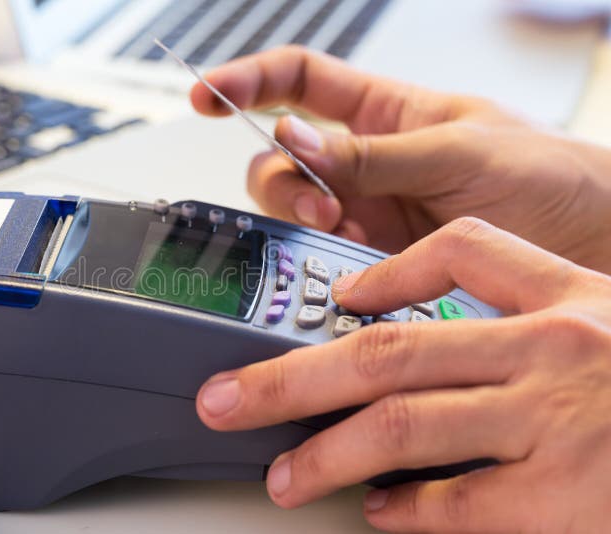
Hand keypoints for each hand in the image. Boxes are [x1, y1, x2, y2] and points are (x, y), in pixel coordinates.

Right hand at [190, 46, 610, 274]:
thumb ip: (375, 154)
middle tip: (316, 201)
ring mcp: (369, 215)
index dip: (250, 80)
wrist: (597, 248)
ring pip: (294, 214)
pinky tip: (337, 273)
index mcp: (388, 113)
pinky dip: (317, 269)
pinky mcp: (376, 266)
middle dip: (280, 175)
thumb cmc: (551, 178)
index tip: (207, 94)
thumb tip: (294, 141)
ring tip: (332, 232)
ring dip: (297, 223)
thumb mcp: (463, 150)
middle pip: (280, 157)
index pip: (301, 82)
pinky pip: (323, 262)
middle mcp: (368, 164)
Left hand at [195, 217, 610, 532]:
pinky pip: (456, 505)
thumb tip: (378, 309)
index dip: (381, 274)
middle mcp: (554, 349)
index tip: (332, 303)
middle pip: (386, 351)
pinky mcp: (570, 500)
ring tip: (284, 474)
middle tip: (225, 400)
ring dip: (328, 453)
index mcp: (568, 295)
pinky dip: (405, 511)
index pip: (458, 251)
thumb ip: (513, 293)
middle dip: (289, 378)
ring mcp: (559, 424)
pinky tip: (380, 515)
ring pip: (404, 425)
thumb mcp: (606, 313)